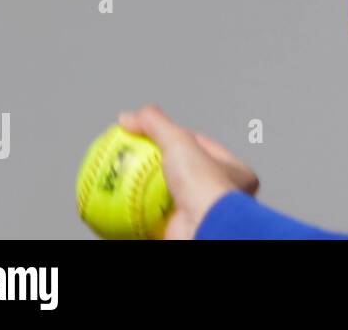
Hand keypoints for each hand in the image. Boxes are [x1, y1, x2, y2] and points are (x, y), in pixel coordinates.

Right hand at [116, 105, 259, 239]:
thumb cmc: (204, 184)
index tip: (149, 136)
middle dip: (156, 169)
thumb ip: (156, 125)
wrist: (203, 228)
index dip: (175, 138)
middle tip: (130, 162)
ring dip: (142, 195)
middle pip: (181, 174)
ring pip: (166, 200)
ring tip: (116, 186)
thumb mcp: (179, 141)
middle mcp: (221, 195)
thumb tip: (127, 116)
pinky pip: (153, 222)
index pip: (201, 146)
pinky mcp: (180, 231)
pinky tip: (112, 210)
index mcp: (235, 172)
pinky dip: (133, 217)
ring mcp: (200, 215)